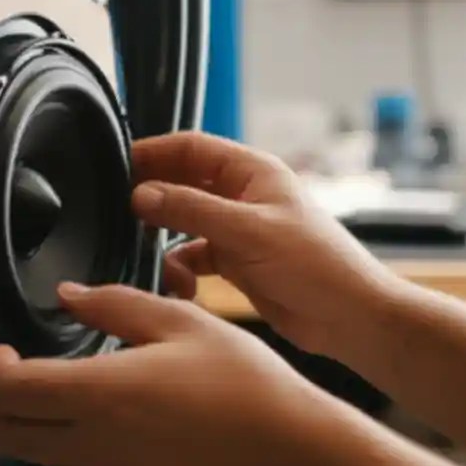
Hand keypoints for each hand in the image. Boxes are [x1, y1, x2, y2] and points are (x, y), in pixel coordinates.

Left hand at [0, 283, 350, 465]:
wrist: (294, 455)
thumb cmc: (246, 383)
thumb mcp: (182, 322)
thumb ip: (114, 305)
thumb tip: (69, 295)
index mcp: (101, 394)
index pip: (10, 392)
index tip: (6, 350)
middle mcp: (96, 445)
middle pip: (8, 436)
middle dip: (4, 404)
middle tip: (25, 374)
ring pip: (42, 458)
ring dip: (40, 427)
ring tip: (76, 392)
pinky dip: (78, 448)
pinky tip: (118, 421)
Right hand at [133, 132, 398, 356]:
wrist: (349, 318)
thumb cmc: (314, 265)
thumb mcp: (246, 231)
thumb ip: (190, 210)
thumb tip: (139, 194)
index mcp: (252, 172)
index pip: (191, 147)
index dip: (153, 152)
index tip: (116, 166)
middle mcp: (243, 195)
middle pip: (183, 183)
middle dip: (153, 197)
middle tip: (117, 213)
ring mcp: (239, 229)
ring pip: (184, 223)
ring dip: (164, 239)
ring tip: (144, 253)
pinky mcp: (236, 263)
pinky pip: (193, 257)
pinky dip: (181, 270)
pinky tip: (179, 286)